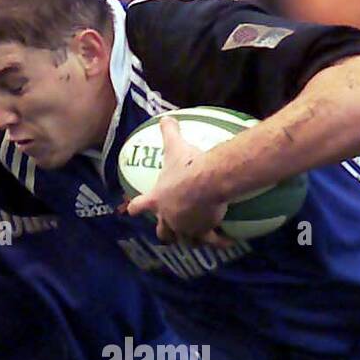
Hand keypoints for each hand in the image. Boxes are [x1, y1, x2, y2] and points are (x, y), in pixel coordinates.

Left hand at [126, 115, 229, 244]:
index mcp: (157, 199)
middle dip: (165, 235)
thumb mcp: (175, 146)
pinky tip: (228, 242)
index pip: (139, 205)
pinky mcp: (202, 232)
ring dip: (192, 240)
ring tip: (200, 240)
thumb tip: (166, 117)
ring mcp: (185, 228)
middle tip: (168, 236)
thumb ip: (169, 132)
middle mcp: (169, 218)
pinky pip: (212, 240)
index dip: (135, 207)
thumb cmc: (186, 165)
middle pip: (163, 233)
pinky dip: (219, 242)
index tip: (131, 211)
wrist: (205, 182)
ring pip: (186, 240)